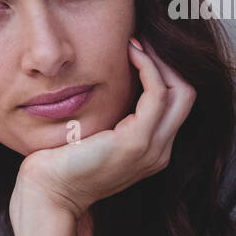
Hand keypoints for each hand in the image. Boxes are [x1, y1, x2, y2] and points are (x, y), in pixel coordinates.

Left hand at [10, 37, 195, 223]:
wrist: (47, 195)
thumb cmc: (61, 165)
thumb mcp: (93, 139)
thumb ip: (110, 120)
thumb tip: (107, 86)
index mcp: (151, 151)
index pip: (176, 104)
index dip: (164, 73)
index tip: (140, 50)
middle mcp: (158, 152)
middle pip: (187, 95)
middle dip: (169, 63)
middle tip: (143, 41)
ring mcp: (151, 149)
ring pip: (181, 92)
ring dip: (160, 61)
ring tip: (136, 43)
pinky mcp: (135, 142)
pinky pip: (157, 94)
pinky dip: (149, 68)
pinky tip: (131, 54)